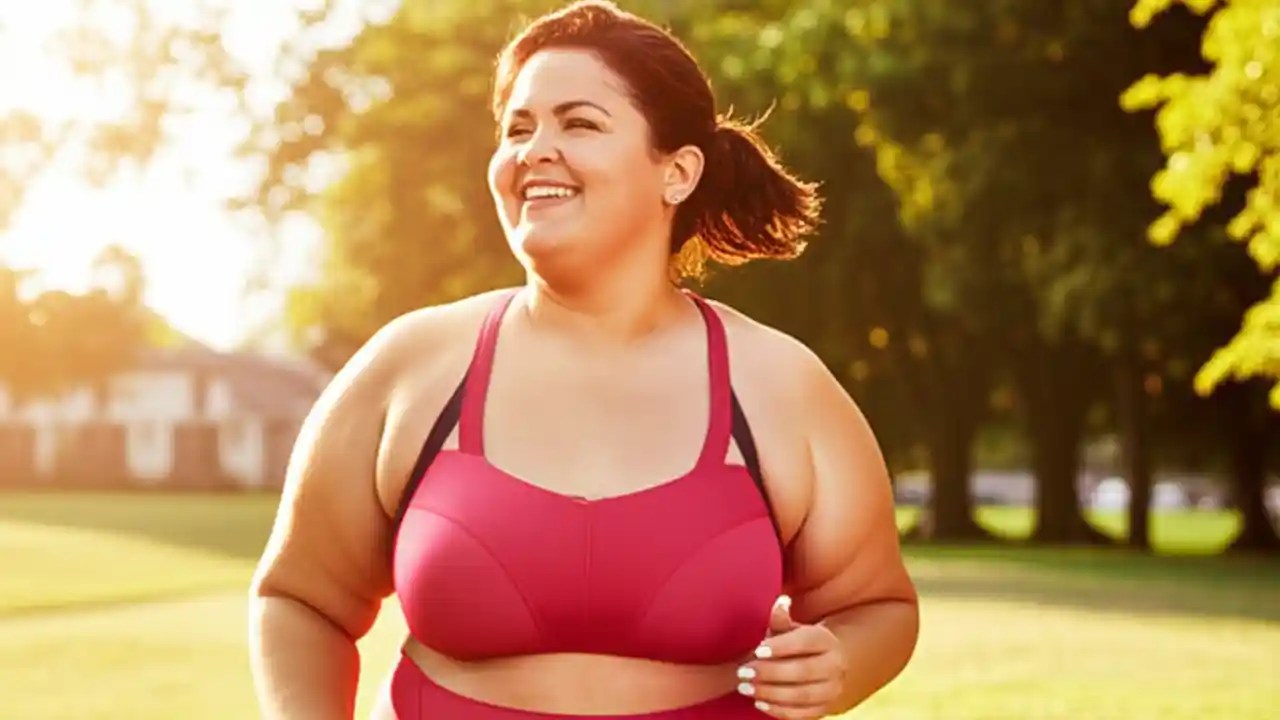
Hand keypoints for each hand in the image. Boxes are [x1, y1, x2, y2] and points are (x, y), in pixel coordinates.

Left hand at [735, 595, 845, 718]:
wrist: (826, 666)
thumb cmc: (798, 644)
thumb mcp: (791, 629)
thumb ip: (781, 619)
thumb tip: (781, 601)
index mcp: (826, 640)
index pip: (806, 642)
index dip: (782, 646)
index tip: (757, 649)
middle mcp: (835, 666)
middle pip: (803, 671)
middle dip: (770, 672)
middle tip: (742, 672)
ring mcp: (832, 690)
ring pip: (801, 695)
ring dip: (770, 693)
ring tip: (745, 687)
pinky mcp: (824, 709)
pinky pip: (801, 714)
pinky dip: (779, 710)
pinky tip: (759, 703)